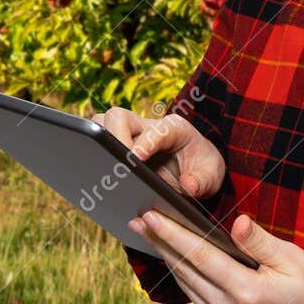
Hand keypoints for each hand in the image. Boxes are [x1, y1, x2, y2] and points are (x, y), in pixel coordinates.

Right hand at [89, 106, 225, 198]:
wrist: (193, 170)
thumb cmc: (202, 169)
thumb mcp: (212, 175)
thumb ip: (204, 180)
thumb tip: (189, 186)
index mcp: (174, 129)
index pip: (156, 130)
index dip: (145, 142)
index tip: (134, 158)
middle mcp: (147, 126)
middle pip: (118, 116)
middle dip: (112, 137)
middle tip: (114, 165)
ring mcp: (129, 136)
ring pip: (101, 124)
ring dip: (97, 143)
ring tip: (98, 168)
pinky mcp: (117, 147)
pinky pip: (97, 143)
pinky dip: (91, 154)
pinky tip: (92, 179)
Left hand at [126, 209, 303, 303]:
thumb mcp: (295, 260)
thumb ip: (260, 242)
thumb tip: (236, 223)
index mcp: (247, 292)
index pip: (199, 256)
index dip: (171, 234)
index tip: (149, 215)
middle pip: (186, 271)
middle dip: (160, 244)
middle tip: (136, 220)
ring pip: (188, 287)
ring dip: (168, 260)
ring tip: (149, 236)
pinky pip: (199, 299)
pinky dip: (185, 277)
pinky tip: (176, 261)